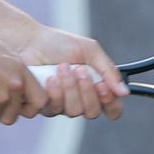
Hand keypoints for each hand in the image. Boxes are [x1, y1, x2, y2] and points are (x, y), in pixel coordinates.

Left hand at [9, 24, 127, 120]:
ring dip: (69, 88)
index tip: (104, 88)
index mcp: (94, 88)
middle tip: (80, 71)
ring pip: (72, 112)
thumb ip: (108, 70)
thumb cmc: (59, 44)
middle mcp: (78, 100)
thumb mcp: (90, 51)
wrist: (28, 41)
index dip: (111, 104)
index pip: (111, 109)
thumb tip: (124, 92)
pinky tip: (49, 78)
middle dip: (87, 91)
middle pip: (91, 112)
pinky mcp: (40, 106)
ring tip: (62, 68)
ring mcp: (59, 105)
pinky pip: (52, 110)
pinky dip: (53, 93)